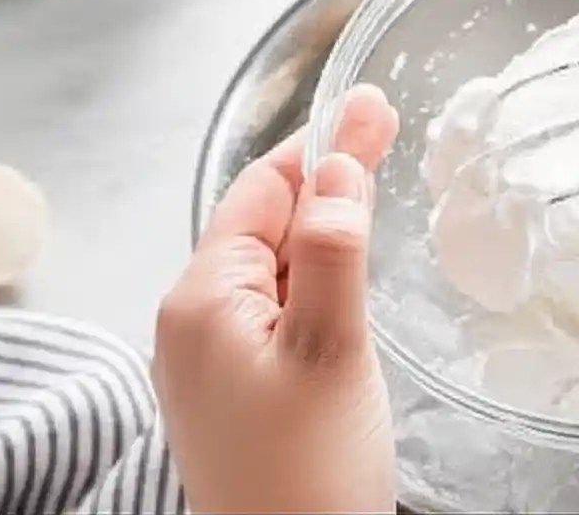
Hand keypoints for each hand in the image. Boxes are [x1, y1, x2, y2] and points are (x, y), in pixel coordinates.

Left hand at [153, 85, 399, 512]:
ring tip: (371, 182)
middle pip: (266, 223)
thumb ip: (332, 250)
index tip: (372, 105)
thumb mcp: (329, 347)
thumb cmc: (308, 472)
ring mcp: (213, 360)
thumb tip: (337, 166)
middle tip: (384, 123)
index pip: (264, 191)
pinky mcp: (238, 390)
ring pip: (273, 268)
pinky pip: (274, 311)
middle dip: (327, 176)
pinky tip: (346, 271)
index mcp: (202, 300)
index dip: (322, 145)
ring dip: (322, 226)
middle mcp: (194, 323)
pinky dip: (314, 277)